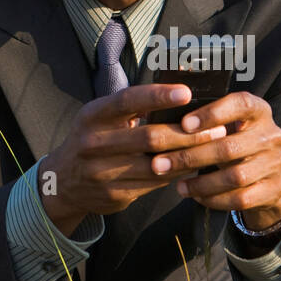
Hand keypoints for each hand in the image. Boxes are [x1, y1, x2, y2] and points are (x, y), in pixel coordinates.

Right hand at [39, 83, 229, 232]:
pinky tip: (195, 164)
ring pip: (156, 163)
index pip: (127, 101)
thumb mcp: (102, 116)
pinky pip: (154, 184)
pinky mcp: (114, 194)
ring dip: (190, 155)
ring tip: (214, 145)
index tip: (187, 93)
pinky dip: (178, 173)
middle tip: (217, 127)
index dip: (157, 96)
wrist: (63, 182)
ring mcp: (102, 172)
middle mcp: (93, 143)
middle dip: (188, 132)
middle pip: (149, 137)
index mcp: (92, 116)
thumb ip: (135, 105)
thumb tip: (180, 85)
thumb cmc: (95, 139)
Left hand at [146, 91, 280, 229]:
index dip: (213, 113)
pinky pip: (240, 198)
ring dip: (201, 183)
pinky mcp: (273, 189)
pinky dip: (215, 199)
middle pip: (229, 147)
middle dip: (190, 157)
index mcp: (259, 111)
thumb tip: (165, 124)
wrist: (266, 177)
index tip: (184, 125)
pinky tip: (197, 196)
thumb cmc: (235, 143)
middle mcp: (271, 135)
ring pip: (234, 176)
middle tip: (160, 164)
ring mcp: (275, 163)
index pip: (241, 104)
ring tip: (179, 186)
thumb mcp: (228, 126)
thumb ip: (207, 122)